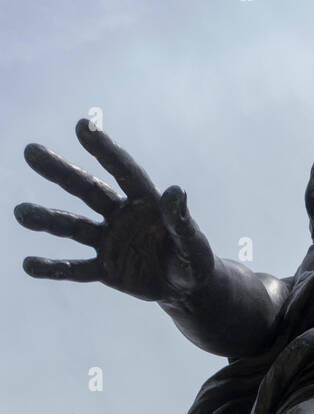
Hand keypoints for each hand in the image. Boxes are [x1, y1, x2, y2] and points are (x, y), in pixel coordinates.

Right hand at [15, 119, 213, 302]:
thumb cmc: (192, 259)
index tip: (83, 125)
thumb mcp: (193, 244)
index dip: (104, 149)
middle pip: (87, 189)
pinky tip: (29, 264)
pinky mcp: (105, 268)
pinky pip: (76, 268)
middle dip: (60, 172)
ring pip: (74, 227)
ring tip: (21, 213)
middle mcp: (120, 214)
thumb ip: (181, 221)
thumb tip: (176, 192)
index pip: (122, 170)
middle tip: (31, 152)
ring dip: (47, 220)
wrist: (185, 287)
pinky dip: (54, 268)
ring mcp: (109, 241)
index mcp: (144, 201)